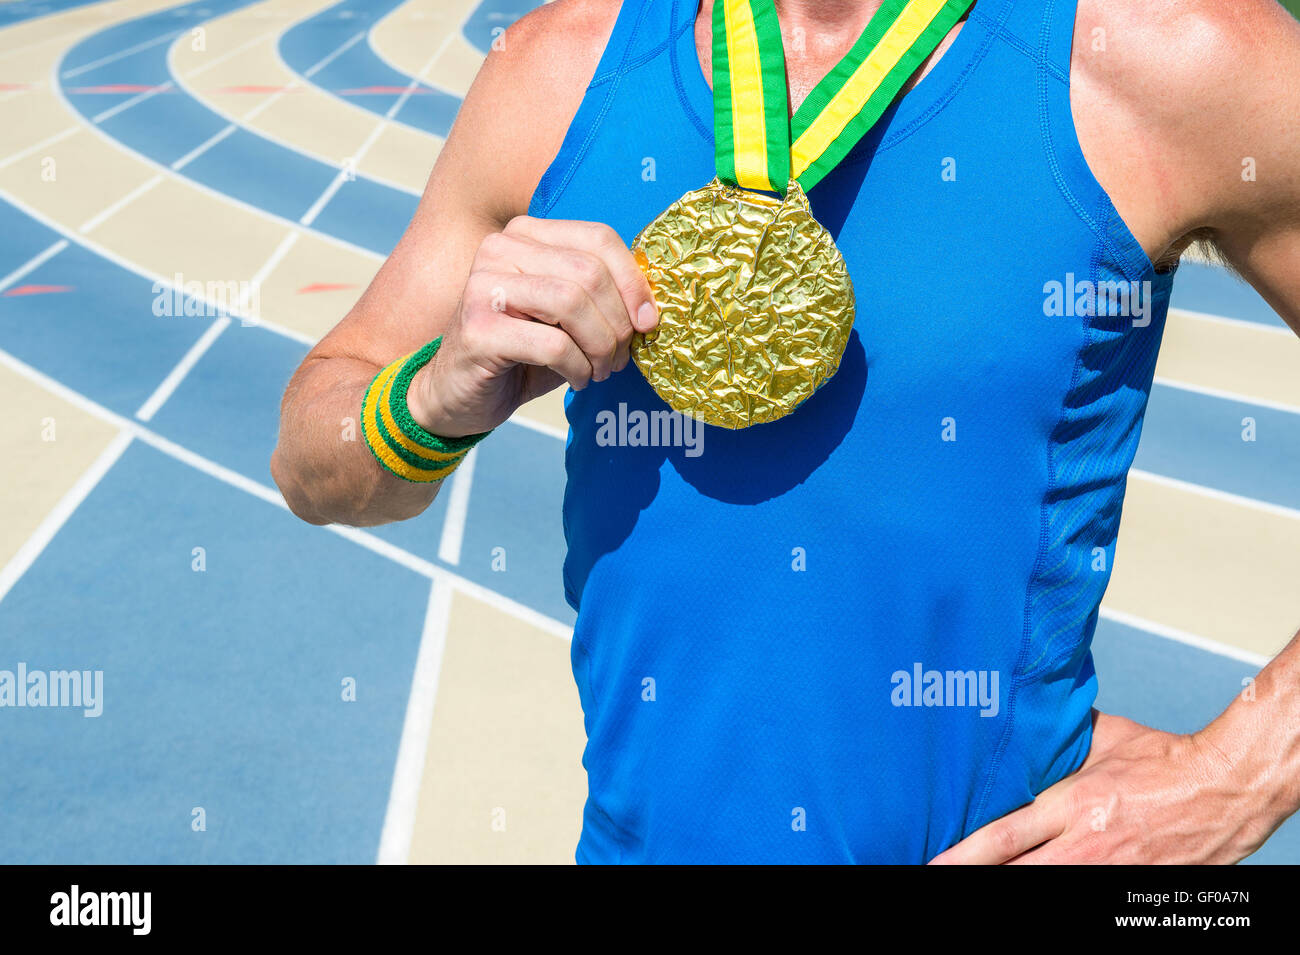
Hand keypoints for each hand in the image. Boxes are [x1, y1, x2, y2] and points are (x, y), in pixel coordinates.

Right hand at [409, 216, 656, 436]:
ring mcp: (484, 286)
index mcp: (527, 234)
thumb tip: (650, 306)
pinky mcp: (478, 329)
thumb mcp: (567, 316)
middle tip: (618, 358)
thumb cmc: (522, 352)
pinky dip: (577, 367)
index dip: (633, 282)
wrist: (458, 392)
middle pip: (589, 273)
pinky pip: (552, 344)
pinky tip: (576, 379)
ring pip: (572, 303)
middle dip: (617, 324)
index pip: (598, 238)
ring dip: (600, 347)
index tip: (648, 323)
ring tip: (600, 370)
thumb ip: (601, 295)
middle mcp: (500, 249)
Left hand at [929, 711, 1276, 863]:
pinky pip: (1089, 896)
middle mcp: (1086, 844)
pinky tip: (1043, 877)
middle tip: (943, 875)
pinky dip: (1062, 889)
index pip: (1005, 837)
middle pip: (1018, 874)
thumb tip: (1023, 724)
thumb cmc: (1162, 756)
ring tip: (981, 882)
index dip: (964, 856)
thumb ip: (1058, 742)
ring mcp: (1111, 871)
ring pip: (1049, 889)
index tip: (934, 863)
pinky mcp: (1134, 889)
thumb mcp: (1103, 739)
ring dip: (1017, 884)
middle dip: (980, 877)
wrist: (1226, 787)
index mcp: (1073, 804)